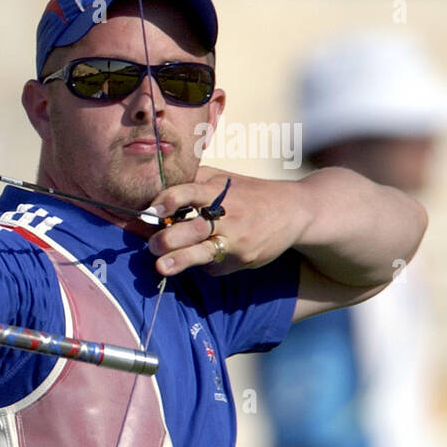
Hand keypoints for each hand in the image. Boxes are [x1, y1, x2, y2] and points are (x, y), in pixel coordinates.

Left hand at [145, 167, 309, 277]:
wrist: (295, 210)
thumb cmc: (249, 193)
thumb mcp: (223, 179)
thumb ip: (192, 182)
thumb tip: (153, 189)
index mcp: (218, 191)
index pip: (189, 193)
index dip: (169, 200)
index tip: (152, 210)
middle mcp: (228, 215)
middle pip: (193, 229)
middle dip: (168, 238)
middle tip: (152, 245)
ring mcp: (237, 239)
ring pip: (204, 253)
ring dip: (180, 260)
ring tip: (161, 267)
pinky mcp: (244, 258)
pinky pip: (215, 266)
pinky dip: (203, 264)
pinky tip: (201, 258)